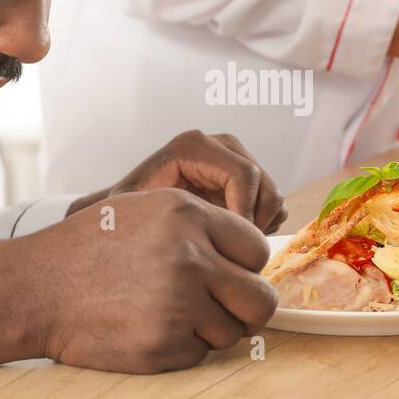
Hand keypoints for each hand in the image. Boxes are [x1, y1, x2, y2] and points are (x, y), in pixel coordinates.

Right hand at [30, 188, 277, 372]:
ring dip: (209, 329)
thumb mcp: (146, 208)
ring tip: (167, 312)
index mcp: (188, 215)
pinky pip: (200, 355)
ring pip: (233, 332)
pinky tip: (147, 328)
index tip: (226, 272)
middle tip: (222, 307)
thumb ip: (203, 223)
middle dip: (247, 307)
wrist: (36, 288)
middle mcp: (189, 257)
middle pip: (261, 299)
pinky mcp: (163, 345)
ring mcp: (177, 304)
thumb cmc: (92, 247)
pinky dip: (181, 348)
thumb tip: (255, 255)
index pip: (258, 250)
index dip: (245, 265)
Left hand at [71, 130, 286, 232]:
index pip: (244, 174)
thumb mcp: (133, 214)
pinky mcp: (245, 178)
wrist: (128, 215)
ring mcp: (234, 160)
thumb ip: (164, 215)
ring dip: (258, 228)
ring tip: (225, 247)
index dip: (245, 214)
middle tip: (229, 253)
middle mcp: (218, 145)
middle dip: (254, 225)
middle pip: (264, 185)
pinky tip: (232, 238)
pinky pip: (272, 204)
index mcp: (192, 147)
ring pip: (272, 196)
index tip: (229, 246)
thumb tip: (192, 225)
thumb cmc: (126, 217)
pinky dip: (261, 226)